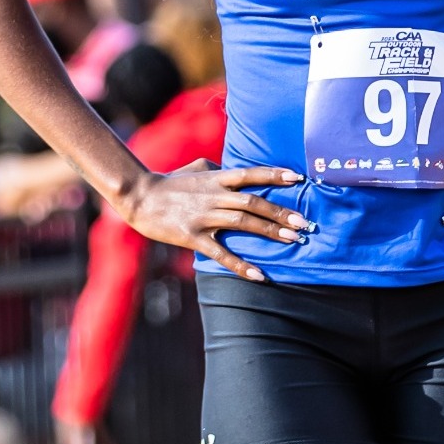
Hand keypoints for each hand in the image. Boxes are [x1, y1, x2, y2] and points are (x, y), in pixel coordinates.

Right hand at [117, 159, 312, 280]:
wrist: (140, 197)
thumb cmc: (171, 182)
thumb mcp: (198, 168)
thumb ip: (220, 169)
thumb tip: (236, 170)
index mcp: (217, 178)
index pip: (251, 174)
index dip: (274, 175)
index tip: (298, 178)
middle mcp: (214, 196)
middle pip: (253, 202)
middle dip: (280, 212)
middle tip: (304, 222)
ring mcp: (204, 217)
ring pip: (243, 224)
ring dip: (269, 232)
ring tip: (293, 240)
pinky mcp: (193, 237)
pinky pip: (221, 253)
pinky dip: (241, 265)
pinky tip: (259, 275)